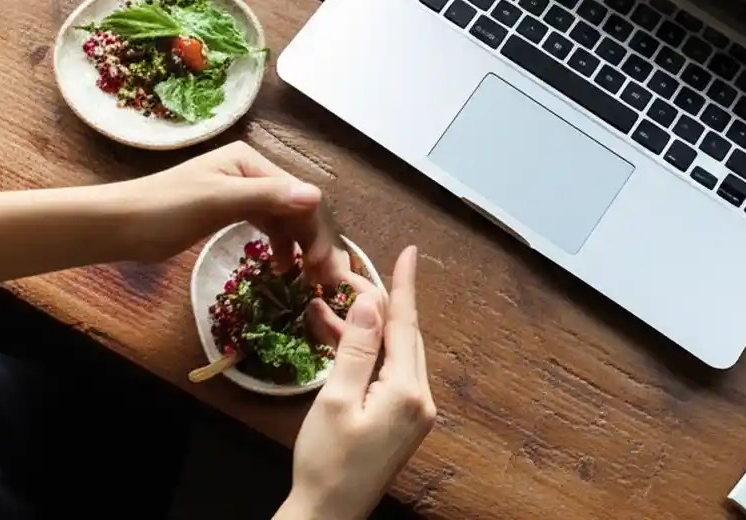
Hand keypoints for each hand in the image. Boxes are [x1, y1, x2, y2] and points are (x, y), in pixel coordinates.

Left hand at [116, 141, 341, 272]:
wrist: (119, 224)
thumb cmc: (164, 209)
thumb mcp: (217, 201)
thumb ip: (267, 197)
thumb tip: (316, 197)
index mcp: (252, 162)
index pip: (301, 195)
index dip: (319, 231)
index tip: (325, 268)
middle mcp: (253, 173)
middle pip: (299, 207)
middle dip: (316, 242)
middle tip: (326, 280)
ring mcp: (243, 192)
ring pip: (287, 219)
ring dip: (302, 247)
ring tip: (308, 278)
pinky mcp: (231, 212)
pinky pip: (270, 227)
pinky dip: (282, 247)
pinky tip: (283, 267)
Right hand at [277, 247, 436, 519]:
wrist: (328, 516)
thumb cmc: (327, 463)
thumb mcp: (336, 399)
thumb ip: (356, 348)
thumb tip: (370, 301)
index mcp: (408, 391)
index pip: (406, 325)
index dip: (403, 286)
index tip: (408, 251)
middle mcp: (420, 398)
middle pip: (402, 335)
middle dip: (376, 303)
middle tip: (348, 275)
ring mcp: (413, 411)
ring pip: (392, 353)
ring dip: (363, 329)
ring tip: (324, 307)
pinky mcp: (401, 421)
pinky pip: (386, 373)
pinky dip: (364, 354)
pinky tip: (337, 339)